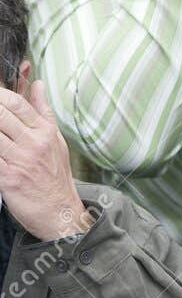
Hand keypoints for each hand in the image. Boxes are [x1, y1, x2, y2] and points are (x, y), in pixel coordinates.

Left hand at [0, 83, 88, 239]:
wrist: (60, 213)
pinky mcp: (8, 178)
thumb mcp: (56, 141)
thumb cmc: (56, 177)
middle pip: (1, 114)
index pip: (17, 103)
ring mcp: (20, 161)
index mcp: (45, 133)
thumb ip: (43, 111)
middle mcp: (34, 145)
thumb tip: (38, 84)